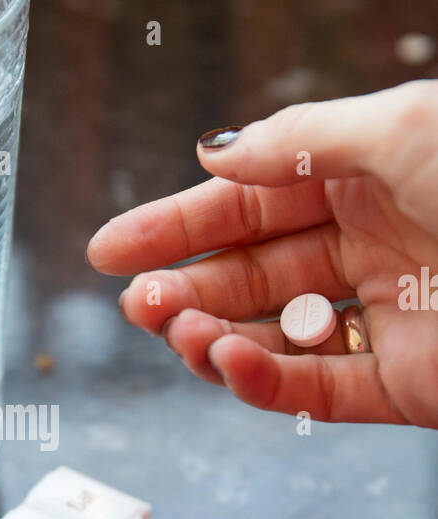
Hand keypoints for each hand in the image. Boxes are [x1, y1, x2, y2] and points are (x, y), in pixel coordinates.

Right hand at [87, 80, 437, 425]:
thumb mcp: (403, 128)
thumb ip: (302, 139)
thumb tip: (216, 156)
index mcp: (367, 180)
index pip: (249, 208)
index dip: (176, 227)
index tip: (112, 249)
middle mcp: (371, 248)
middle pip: (251, 276)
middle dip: (184, 292)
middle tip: (136, 304)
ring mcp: (386, 319)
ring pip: (276, 339)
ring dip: (215, 339)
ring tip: (179, 333)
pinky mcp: (405, 385)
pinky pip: (319, 390)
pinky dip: (265, 383)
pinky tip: (230, 361)